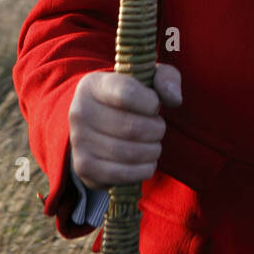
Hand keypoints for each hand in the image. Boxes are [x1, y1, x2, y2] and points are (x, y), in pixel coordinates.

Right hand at [68, 63, 182, 188]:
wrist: (97, 123)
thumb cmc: (129, 99)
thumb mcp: (148, 79)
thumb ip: (167, 79)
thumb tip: (174, 99)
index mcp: (94, 85)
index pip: (127, 93)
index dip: (151, 102)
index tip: (155, 105)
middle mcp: (80, 111)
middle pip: (132, 127)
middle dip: (156, 130)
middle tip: (159, 128)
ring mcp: (79, 141)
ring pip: (128, 153)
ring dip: (152, 151)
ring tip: (154, 144)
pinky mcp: (83, 167)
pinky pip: (121, 175)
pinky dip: (143, 170)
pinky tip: (147, 161)